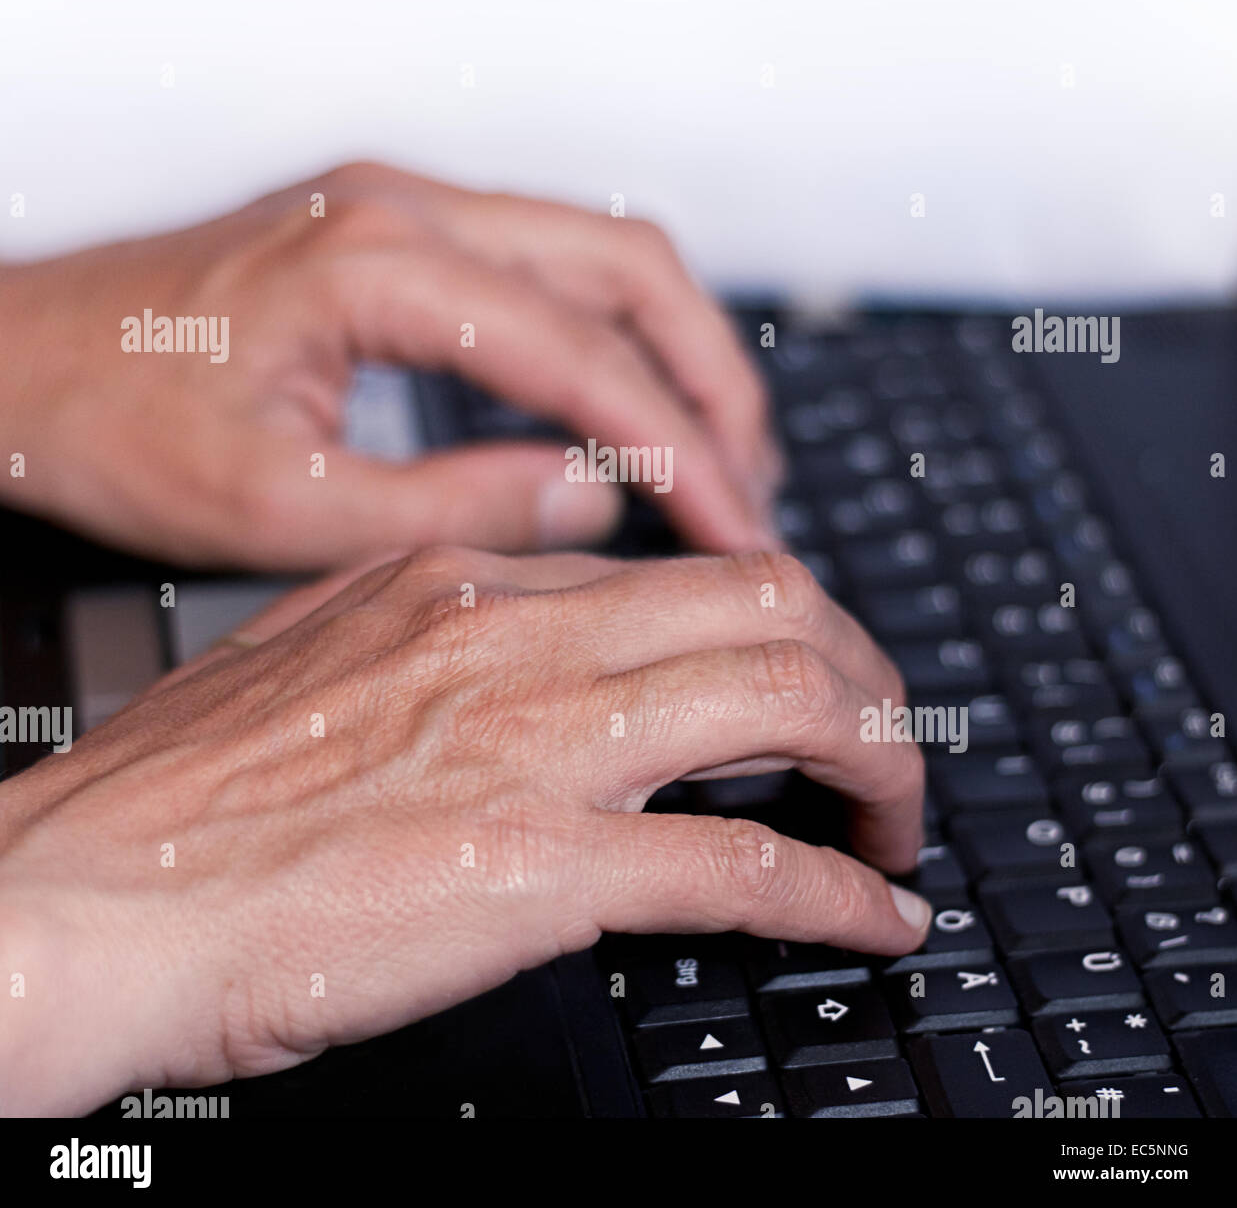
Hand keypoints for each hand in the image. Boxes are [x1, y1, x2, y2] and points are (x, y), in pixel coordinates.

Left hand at [0, 163, 780, 569]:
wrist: (13, 360)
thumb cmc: (107, 418)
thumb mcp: (275, 502)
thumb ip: (451, 505)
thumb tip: (592, 496)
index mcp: (377, 262)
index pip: (585, 353)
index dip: (681, 448)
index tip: (739, 529)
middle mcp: (407, 209)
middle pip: (632, 268)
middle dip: (715, 380)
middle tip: (757, 490)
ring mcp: (406, 209)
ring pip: (604, 257)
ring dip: (677, 353)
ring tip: (718, 459)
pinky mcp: (400, 234)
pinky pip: (551, 269)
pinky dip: (614, 340)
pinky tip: (627, 413)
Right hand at [0, 548, 925, 1114]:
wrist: (88, 895)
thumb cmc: (181, 793)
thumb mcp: (323, 653)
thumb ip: (445, 631)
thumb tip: (546, 637)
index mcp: (464, 581)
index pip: (681, 569)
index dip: (776, 621)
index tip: (802, 670)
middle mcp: (519, 639)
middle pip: (769, 607)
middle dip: (860, 670)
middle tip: (882, 736)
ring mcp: (537, 748)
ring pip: (786, 704)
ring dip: (876, 762)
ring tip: (898, 816)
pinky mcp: (538, 871)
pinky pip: (743, 869)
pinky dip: (836, 893)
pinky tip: (874, 918)